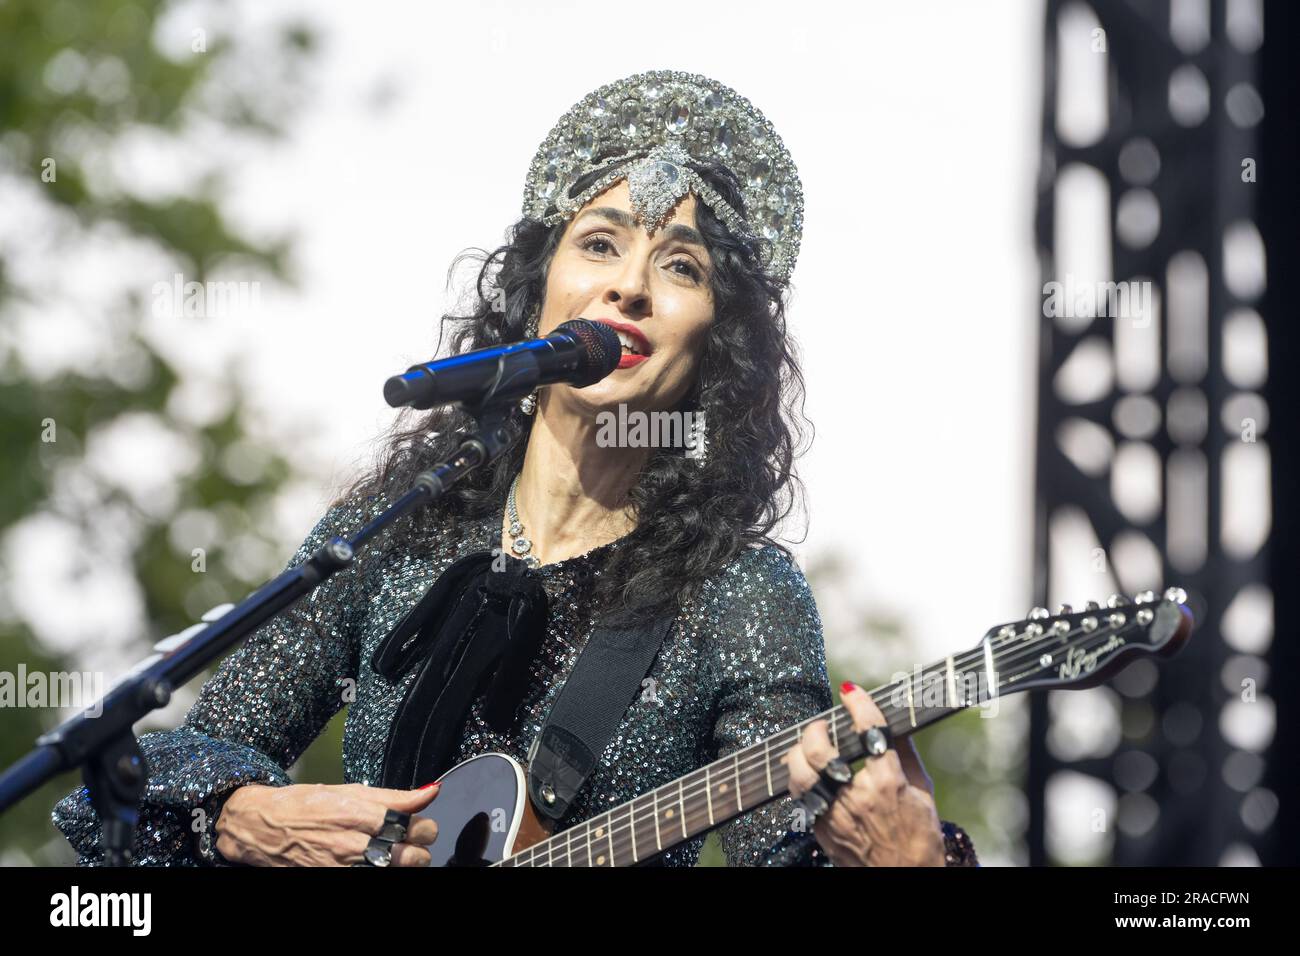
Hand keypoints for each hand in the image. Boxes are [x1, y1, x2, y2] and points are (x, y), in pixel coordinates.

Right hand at [214, 782, 440, 866]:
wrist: (259, 826)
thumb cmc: (304, 804)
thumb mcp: (349, 791)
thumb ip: (394, 796)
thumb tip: (432, 791)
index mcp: (361, 813)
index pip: (415, 826)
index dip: (425, 828)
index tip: (418, 825)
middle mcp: (354, 842)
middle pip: (413, 856)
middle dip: (418, 851)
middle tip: (408, 844)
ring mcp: (343, 865)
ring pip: (395, 870)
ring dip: (401, 864)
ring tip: (390, 855)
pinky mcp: (332, 878)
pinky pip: (370, 878)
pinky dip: (377, 870)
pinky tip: (372, 863)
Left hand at [784, 681, 945, 866]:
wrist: (906, 877)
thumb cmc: (920, 834)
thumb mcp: (923, 790)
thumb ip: (904, 752)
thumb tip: (892, 720)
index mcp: (888, 782)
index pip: (868, 730)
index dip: (857, 703)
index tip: (850, 691)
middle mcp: (857, 797)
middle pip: (818, 750)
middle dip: (815, 728)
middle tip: (822, 726)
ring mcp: (835, 815)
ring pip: (799, 773)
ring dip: (799, 754)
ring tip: (808, 748)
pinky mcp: (821, 830)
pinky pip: (801, 797)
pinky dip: (801, 780)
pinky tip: (809, 774)